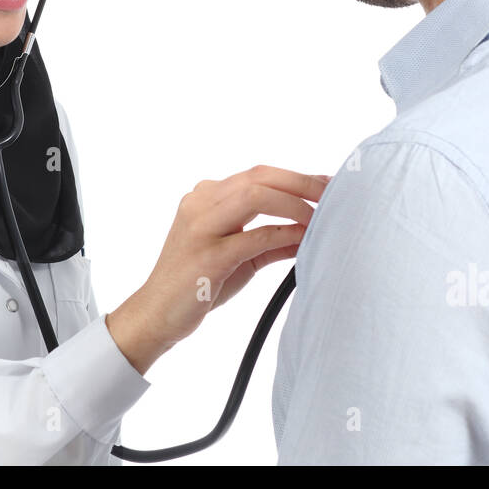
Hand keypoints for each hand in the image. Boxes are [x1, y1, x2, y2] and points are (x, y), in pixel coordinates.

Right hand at [107, 165, 329, 371]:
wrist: (156, 314)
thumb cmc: (197, 285)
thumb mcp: (239, 257)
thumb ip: (271, 242)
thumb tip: (311, 234)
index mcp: (205, 196)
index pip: (259, 174)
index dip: (296, 177)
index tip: (327, 185)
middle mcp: (200, 202)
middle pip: (260, 177)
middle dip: (302, 183)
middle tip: (333, 194)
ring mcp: (200, 226)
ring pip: (256, 196)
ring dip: (295, 204)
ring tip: (320, 216)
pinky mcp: (206, 254)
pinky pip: (254, 236)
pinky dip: (283, 234)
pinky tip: (303, 239)